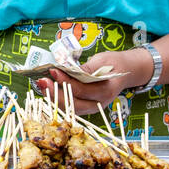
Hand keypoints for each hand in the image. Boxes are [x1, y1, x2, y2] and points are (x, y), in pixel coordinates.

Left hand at [35, 49, 154, 114]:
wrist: (126, 71)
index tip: (53, 70)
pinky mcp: (86, 107)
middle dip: (55, 93)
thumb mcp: (102, 60)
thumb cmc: (114, 63)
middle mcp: (99, 103)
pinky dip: (58, 99)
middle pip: (74, 104)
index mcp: (106, 91)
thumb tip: (67, 70)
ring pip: (70, 108)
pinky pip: (70, 107)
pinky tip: (48, 90)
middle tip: (42, 81)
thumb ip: (86, 68)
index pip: (82, 90)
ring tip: (42, 85)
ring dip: (54, 98)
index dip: (66, 81)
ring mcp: (93, 108)